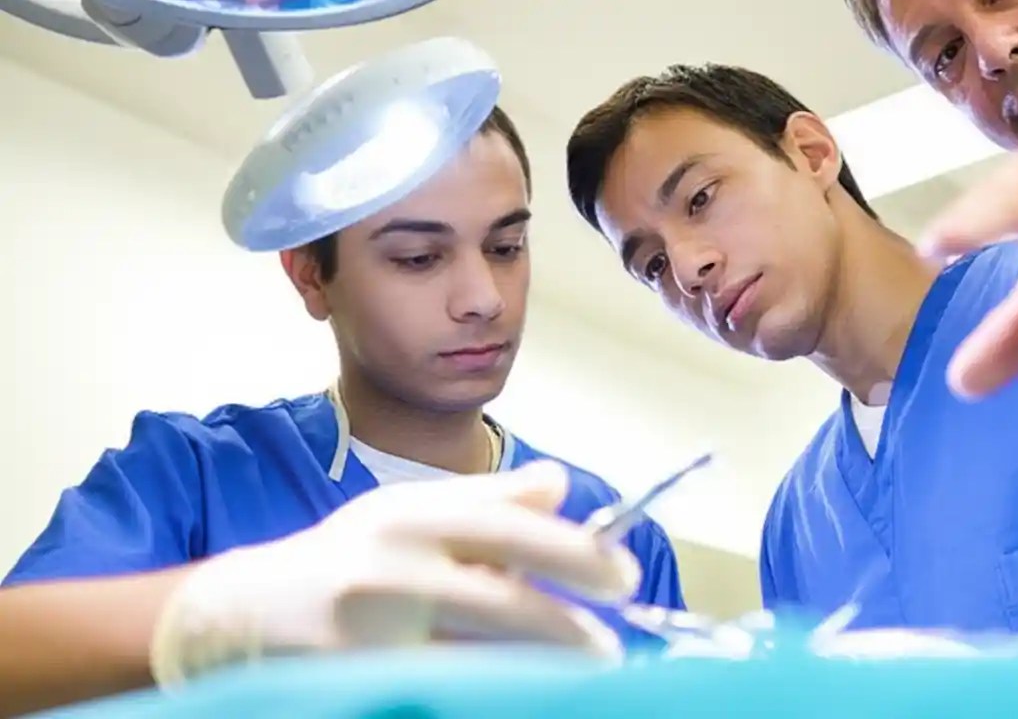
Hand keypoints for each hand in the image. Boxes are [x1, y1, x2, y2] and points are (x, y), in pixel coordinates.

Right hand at [149, 461, 639, 685]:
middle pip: (498, 602)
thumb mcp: (408, 512)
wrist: (238, 613)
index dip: (573, 554)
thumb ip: (487, 498)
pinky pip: (439, 687)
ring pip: (474, 658)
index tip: (623, 578)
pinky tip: (516, 691)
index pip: (507, 528)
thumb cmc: (344, 560)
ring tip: (579, 674)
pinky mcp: (351, 678)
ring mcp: (366, 630)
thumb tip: (561, 483)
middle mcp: (389, 566)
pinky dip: (485, 691)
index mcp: (411, 515)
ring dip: (535, 668)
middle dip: (565, 629)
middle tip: (610, 648)